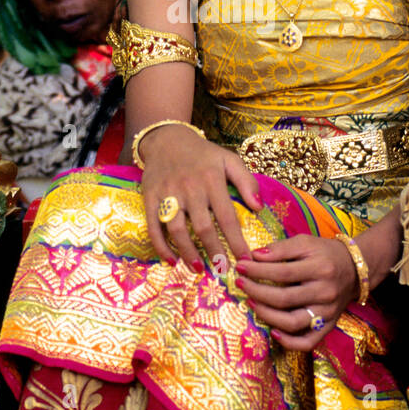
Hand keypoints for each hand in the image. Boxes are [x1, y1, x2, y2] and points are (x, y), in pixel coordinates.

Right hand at [140, 126, 261, 269]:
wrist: (167, 138)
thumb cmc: (202, 153)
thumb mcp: (229, 159)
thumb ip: (247, 181)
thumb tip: (259, 208)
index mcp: (212, 180)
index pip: (227, 217)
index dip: (237, 241)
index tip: (245, 260)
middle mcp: (190, 188)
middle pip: (203, 227)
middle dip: (214, 252)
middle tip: (223, 270)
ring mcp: (168, 194)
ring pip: (177, 229)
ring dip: (188, 252)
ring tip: (199, 269)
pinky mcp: (150, 198)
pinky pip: (154, 226)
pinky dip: (161, 246)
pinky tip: (171, 260)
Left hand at [236, 235, 361, 351]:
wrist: (355, 269)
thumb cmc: (325, 253)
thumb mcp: (306, 242)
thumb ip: (281, 248)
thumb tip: (254, 256)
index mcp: (320, 268)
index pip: (283, 272)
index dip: (258, 270)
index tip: (240, 266)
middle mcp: (325, 292)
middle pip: (284, 298)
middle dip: (256, 291)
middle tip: (240, 283)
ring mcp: (327, 312)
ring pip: (292, 322)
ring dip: (266, 315)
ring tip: (251, 302)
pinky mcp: (328, 326)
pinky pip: (308, 342)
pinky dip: (289, 342)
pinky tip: (273, 332)